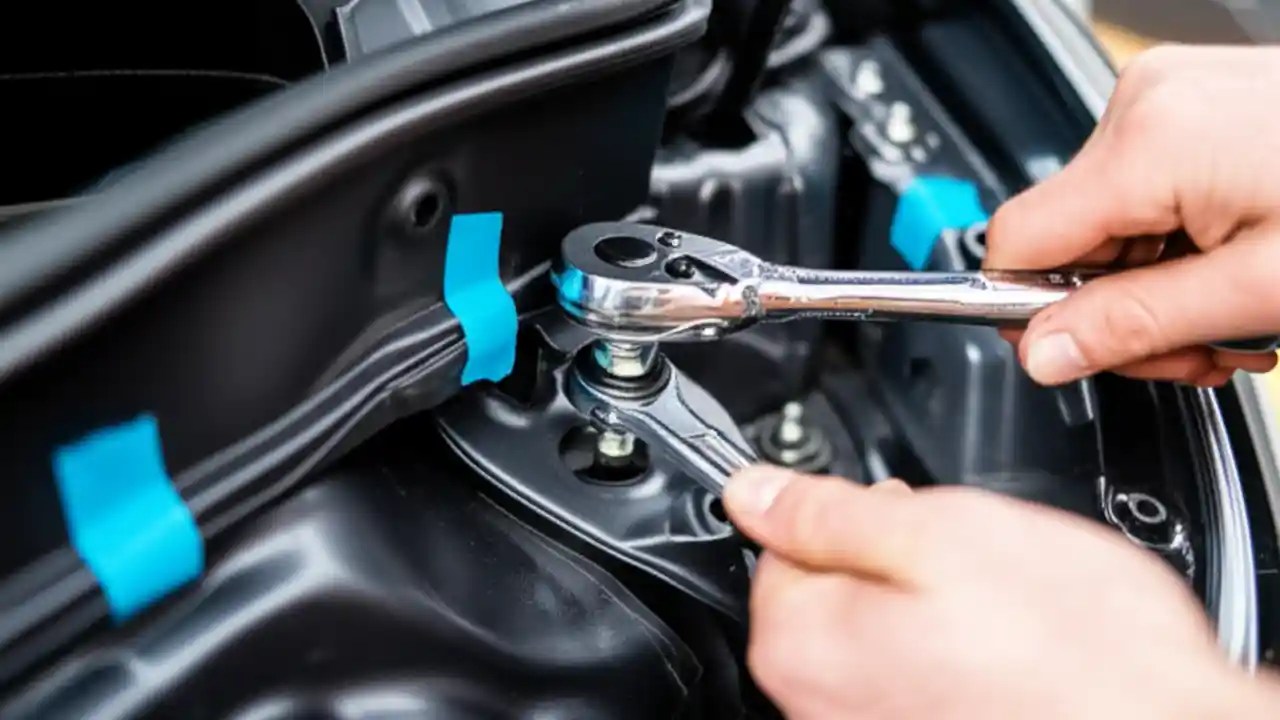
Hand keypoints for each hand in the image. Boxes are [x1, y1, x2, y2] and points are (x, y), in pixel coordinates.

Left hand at [725, 466, 1279, 718]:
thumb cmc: (1069, 646)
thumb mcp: (935, 532)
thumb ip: (825, 511)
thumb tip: (752, 491)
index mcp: (801, 643)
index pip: (777, 547)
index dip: (844, 512)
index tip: (893, 506)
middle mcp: (817, 703)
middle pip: (825, 594)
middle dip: (887, 560)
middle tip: (962, 556)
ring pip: (876, 633)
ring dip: (924, 606)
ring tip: (996, 606)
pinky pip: (912, 676)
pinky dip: (950, 653)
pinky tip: (1004, 648)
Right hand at [985, 45, 1279, 385]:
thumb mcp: (1258, 292)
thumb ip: (1134, 326)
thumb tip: (1044, 352)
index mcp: (1148, 144)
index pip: (1016, 242)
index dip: (1034, 311)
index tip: (1078, 351)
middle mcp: (1146, 104)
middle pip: (1067, 239)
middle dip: (1120, 308)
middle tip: (1195, 346)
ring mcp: (1170, 97)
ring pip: (1108, 223)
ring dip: (1156, 284)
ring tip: (1232, 309)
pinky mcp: (1193, 105)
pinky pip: (1145, 191)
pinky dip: (1178, 243)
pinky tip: (1232, 267)